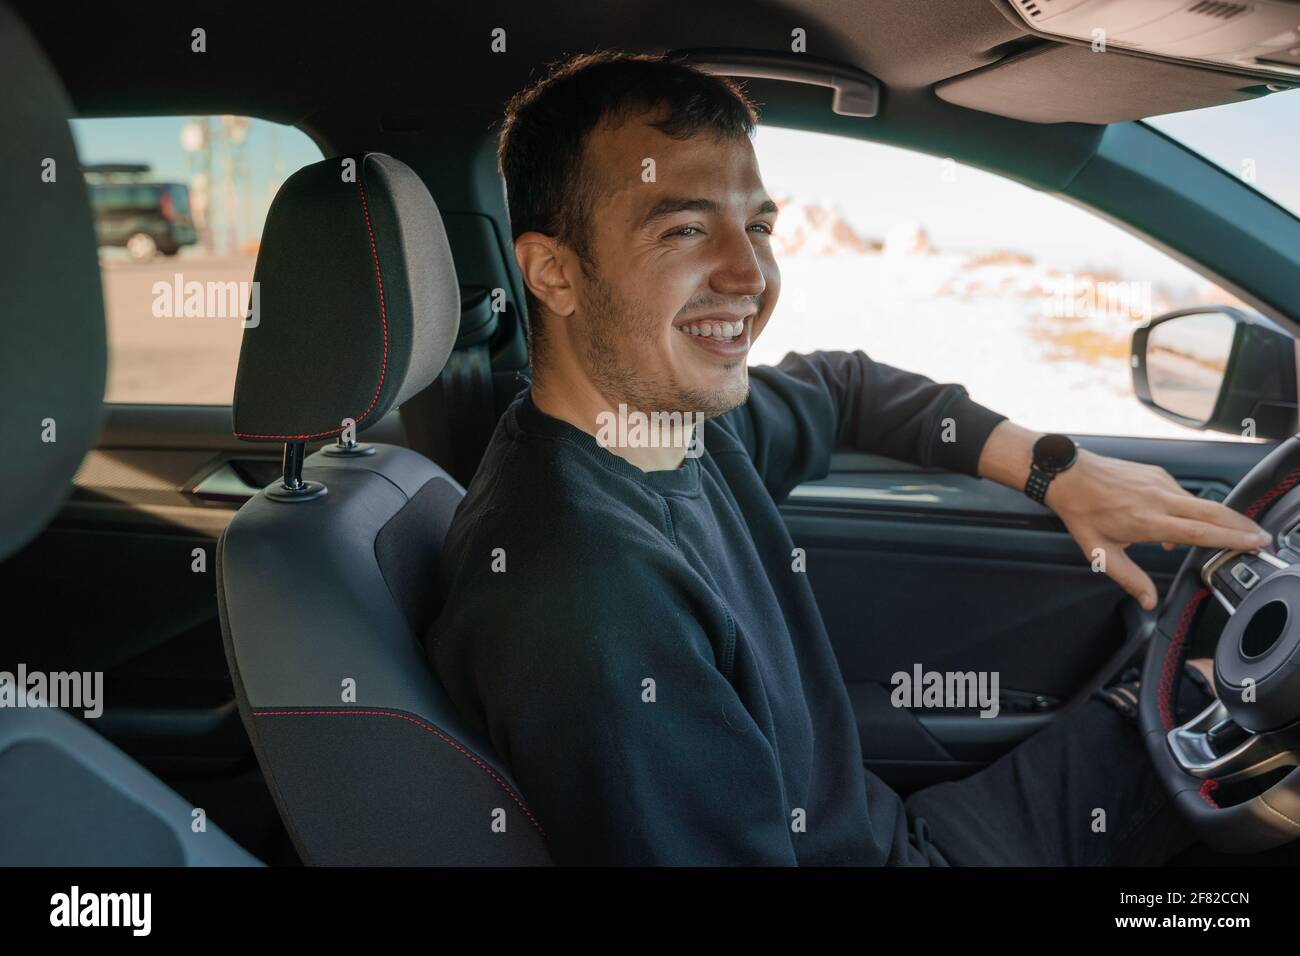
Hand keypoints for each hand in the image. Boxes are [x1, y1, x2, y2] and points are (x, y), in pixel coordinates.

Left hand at [1045, 449, 1270, 610]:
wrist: (1067, 474)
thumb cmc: (1082, 512)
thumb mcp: (1101, 553)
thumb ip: (1129, 578)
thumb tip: (1149, 601)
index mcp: (1148, 521)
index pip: (1201, 531)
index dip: (1232, 538)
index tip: (1254, 543)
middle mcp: (1159, 499)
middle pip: (1213, 512)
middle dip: (1241, 525)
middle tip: (1260, 537)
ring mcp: (1160, 483)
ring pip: (1201, 501)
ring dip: (1218, 517)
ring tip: (1228, 534)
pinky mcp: (1157, 473)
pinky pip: (1183, 494)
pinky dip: (1190, 509)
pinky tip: (1179, 522)